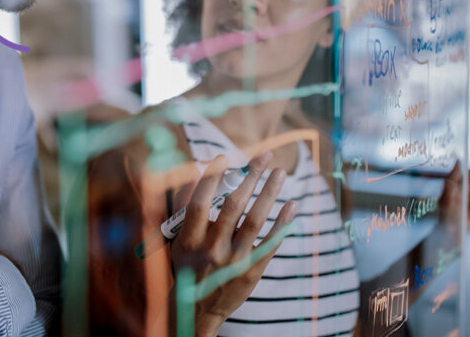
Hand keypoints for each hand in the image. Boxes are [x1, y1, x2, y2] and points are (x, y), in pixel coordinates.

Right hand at [170, 153, 297, 336]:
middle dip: (250, 177)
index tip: (224, 157)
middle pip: (233, 206)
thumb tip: (196, 174)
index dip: (211, 178)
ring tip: (280, 173)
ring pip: (255, 221)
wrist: (196, 313)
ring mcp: (234, 262)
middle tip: (264, 156)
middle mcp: (211, 250)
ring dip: (269, 193)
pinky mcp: (251, 272)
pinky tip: (292, 205)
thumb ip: (185, 209)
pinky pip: (270, 243)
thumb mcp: (177, 241)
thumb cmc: (186, 268)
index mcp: (189, 240)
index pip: (200, 202)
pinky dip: (282, 223)